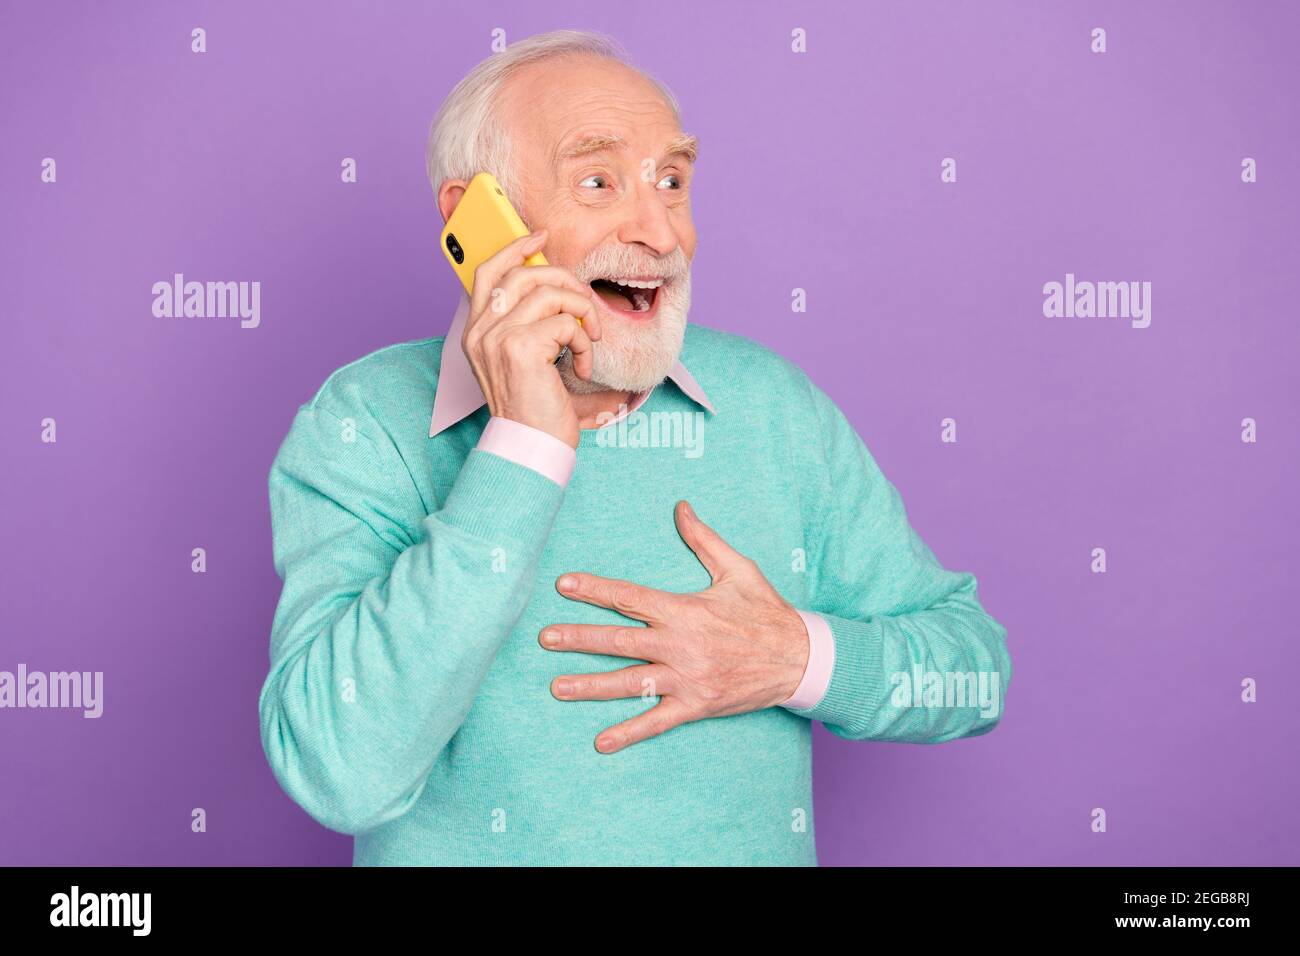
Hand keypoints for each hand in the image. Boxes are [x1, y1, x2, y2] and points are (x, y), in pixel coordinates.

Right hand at [462, 229, 603, 448]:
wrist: (531, 446)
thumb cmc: (533, 408)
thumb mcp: (521, 360)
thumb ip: (524, 323)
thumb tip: (552, 287)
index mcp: (476, 332)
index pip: (487, 271)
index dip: (514, 247)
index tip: (540, 235)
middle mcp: (480, 332)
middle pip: (524, 273)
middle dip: (566, 281)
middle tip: (587, 306)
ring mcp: (496, 338)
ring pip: (550, 293)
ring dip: (582, 314)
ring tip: (588, 342)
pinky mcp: (520, 348)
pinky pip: (566, 321)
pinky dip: (585, 341)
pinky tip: (582, 364)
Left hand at [539, 500, 810, 752]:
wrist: (799, 658)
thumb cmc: (766, 611)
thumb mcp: (737, 568)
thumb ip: (703, 539)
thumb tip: (681, 507)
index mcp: (684, 609)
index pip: (630, 598)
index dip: (594, 590)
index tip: (563, 584)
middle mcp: (680, 644)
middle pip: (618, 641)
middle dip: (578, 639)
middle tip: (544, 638)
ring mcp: (686, 678)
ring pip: (629, 682)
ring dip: (590, 686)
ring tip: (556, 687)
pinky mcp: (696, 704)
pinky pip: (657, 722)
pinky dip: (629, 733)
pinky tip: (601, 742)